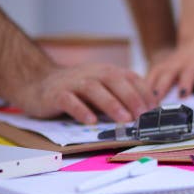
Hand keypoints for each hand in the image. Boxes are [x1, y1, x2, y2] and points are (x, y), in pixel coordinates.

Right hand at [18, 63, 156, 123]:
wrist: (38, 82)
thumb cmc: (78, 90)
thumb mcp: (103, 89)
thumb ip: (122, 96)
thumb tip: (149, 111)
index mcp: (107, 71)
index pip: (130, 77)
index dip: (144, 92)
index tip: (155, 109)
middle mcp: (92, 73)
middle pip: (114, 80)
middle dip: (131, 97)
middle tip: (143, 115)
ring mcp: (73, 82)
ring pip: (93, 89)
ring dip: (111, 104)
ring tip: (124, 119)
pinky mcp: (56, 94)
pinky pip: (69, 101)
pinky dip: (81, 110)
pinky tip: (91, 121)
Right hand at [146, 39, 193, 99]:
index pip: (189, 74)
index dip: (185, 84)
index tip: (182, 96)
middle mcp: (179, 63)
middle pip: (167, 74)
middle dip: (161, 88)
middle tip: (155, 103)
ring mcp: (167, 64)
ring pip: (155, 74)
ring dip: (148, 88)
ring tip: (143, 103)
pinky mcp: (160, 67)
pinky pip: (150, 76)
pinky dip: (143, 86)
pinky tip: (138, 97)